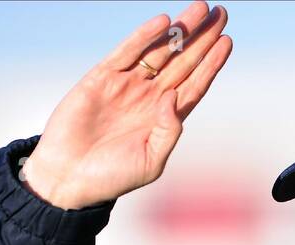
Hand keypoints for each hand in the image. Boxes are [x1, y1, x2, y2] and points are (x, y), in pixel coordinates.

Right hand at [22, 1, 232, 209]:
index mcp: (164, 118)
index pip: (195, 83)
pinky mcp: (101, 78)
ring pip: (160, 50)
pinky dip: (145, 36)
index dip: (211, 63)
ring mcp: (126, 85)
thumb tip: (174, 97)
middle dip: (202, 37)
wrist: (68, 177)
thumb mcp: (151, 162)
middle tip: (221, 13)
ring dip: (180, 29)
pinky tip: (164, 22)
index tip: (226, 42)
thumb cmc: (112, 177)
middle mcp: (149, 97)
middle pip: (183, 60)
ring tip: (201, 8)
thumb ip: (169, 132)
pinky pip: (127, 52)